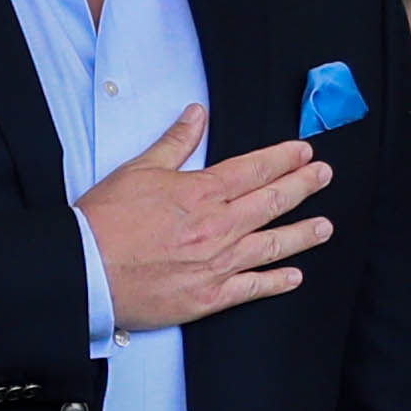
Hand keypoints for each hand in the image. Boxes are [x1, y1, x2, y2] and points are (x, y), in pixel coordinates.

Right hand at [80, 110, 331, 331]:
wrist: (86, 270)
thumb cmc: (105, 220)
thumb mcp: (139, 169)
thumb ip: (175, 142)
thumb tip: (197, 114)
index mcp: (202, 192)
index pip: (255, 169)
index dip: (283, 159)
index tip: (304, 152)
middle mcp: (218, 226)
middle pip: (272, 202)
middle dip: (303, 186)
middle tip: (324, 176)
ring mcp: (218, 263)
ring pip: (272, 245)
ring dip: (303, 234)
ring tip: (325, 226)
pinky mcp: (209, 296)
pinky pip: (253, 288)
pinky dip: (276, 282)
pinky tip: (294, 277)